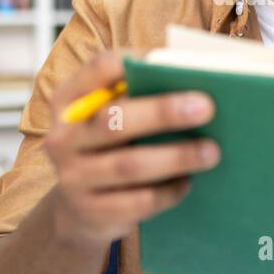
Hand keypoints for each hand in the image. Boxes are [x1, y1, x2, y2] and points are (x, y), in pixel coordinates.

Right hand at [42, 50, 219, 248]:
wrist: (77, 210)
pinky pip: (137, 201)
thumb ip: (136, 96)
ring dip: (175, 156)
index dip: (134, 61)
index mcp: (67, 101)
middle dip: (162, 112)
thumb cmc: (108, 148)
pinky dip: (168, 191)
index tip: (173, 62)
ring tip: (211, 151)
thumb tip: (192, 76)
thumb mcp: (107, 117)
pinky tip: (188, 182)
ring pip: (129, 165)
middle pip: (113, 120)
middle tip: (206, 108)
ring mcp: (73, 178)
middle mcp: (62, 138)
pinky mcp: (91, 212)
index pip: (98, 69)